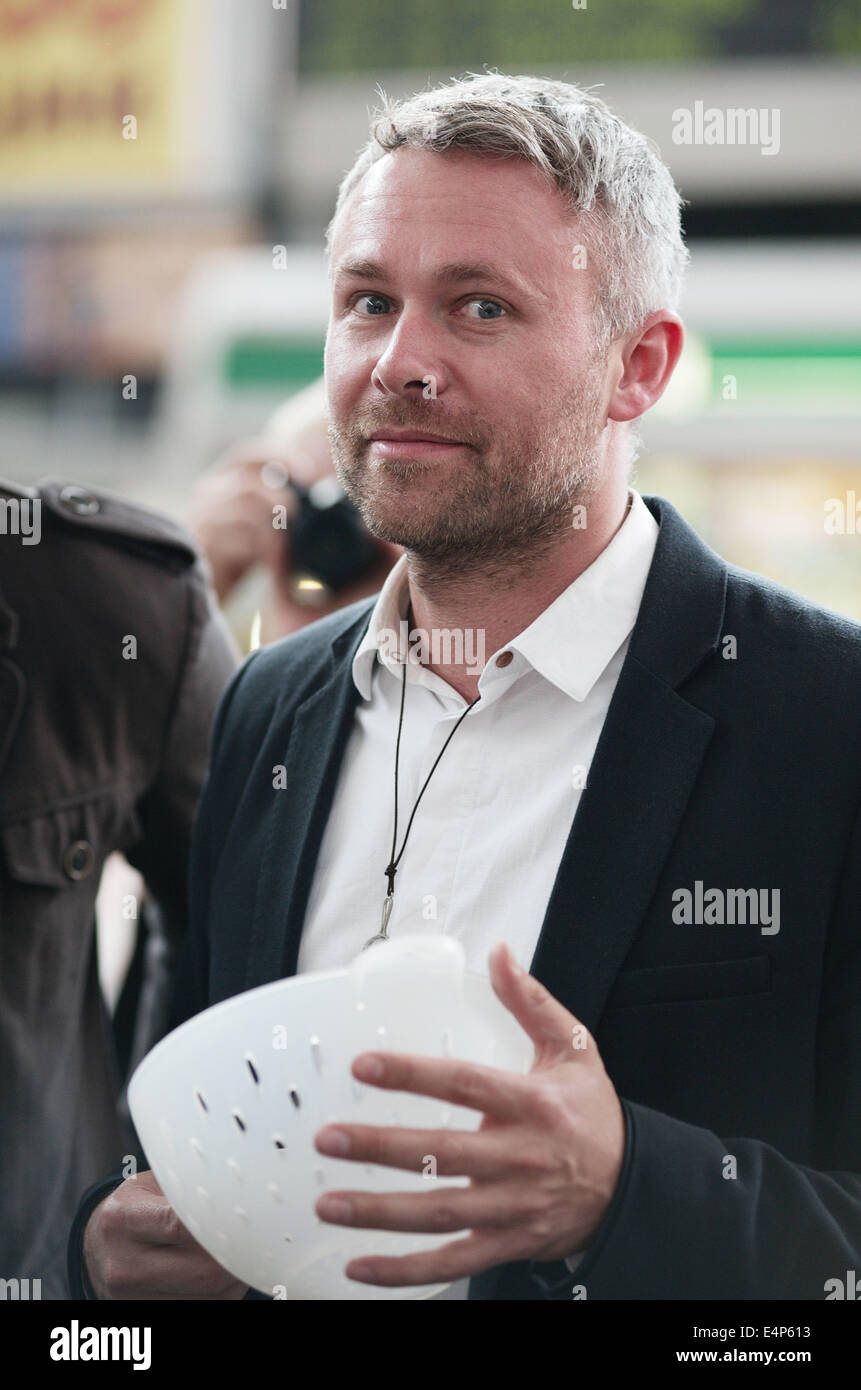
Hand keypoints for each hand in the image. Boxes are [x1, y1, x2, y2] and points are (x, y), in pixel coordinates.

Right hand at [83, 1169, 247, 1299]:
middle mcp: (123, 1264)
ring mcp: (134, 1298)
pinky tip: (226, 1271)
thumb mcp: (148, 1186)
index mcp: (122, 1219)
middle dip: (236, 1252)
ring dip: (234, 1276)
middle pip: (201, 1270)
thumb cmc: (133, 1209)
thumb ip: (186, 1187)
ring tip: (242, 1250)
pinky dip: (223, 1292)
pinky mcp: (149, 1316)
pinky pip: (203, 1308)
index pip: (180, 1224)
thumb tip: (236, 1186)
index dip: (219, 1220)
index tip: (245, 1212)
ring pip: (208, 1296)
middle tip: (258, 1234)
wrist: (100, 1249)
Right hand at [187, 441, 296, 602]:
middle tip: (299, 516)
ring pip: (242, 506)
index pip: (246, 454)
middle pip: (247, 481)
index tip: (308, 473)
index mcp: (220, 482)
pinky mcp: (200, 544)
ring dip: (273, 525)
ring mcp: (200, 518)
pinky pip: (234, 538)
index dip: (279, 456)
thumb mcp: (254, 525)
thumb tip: (318, 497)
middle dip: (280, 496)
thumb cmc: (231, 556)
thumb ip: (275, 509)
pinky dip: (260, 548)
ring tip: (288, 544)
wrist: (195, 590)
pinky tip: (273, 561)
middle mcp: (207, 494)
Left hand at [313, 943, 625, 1286]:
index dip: (413, 1075)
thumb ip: (530, 1001)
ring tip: (328, 1203)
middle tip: (328, 1139)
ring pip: (439, 1213)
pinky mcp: (508, 1244)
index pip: (464, 1083)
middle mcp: (520, 1157)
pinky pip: (453, 1262)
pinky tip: (360, 1267)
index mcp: (532, 1103)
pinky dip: (405, 1272)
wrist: (632, 1186)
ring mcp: (513, 1207)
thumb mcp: (573, 1048)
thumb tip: (500, 953)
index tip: (363, 1066)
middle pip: (442, 1153)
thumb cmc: (592, 1113)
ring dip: (380, 1212)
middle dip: (380, 1147)